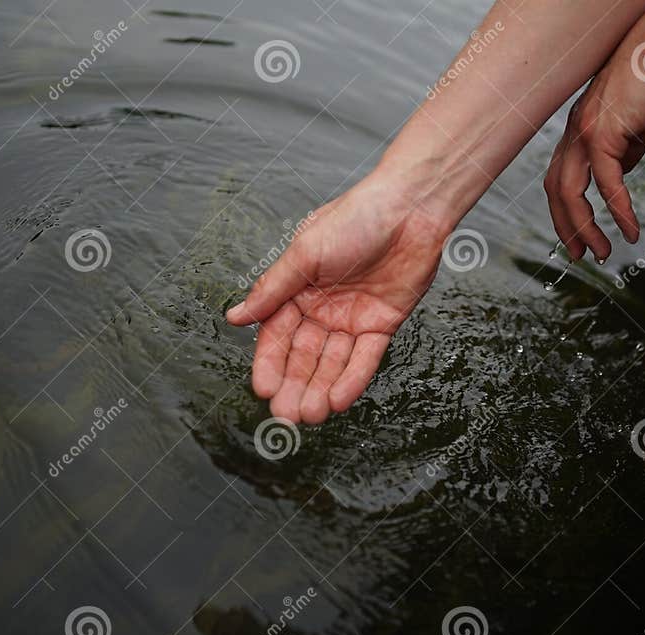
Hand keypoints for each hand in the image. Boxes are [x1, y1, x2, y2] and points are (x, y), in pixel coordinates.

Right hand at [226, 174, 446, 423]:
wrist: (409, 208)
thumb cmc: (355, 218)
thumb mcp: (304, 253)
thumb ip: (272, 289)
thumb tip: (235, 317)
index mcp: (297, 289)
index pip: (277, 334)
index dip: (270, 363)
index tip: (264, 389)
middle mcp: (322, 308)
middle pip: (304, 355)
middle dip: (294, 385)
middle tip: (286, 416)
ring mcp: (352, 318)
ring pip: (332, 363)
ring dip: (320, 389)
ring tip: (310, 416)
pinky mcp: (382, 324)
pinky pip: (365, 358)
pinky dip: (352, 379)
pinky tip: (338, 400)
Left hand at [544, 2, 644, 260]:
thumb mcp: (636, 123)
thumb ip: (624, 148)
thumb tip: (619, 173)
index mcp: (578, 129)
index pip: (558, 178)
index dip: (564, 211)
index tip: (577, 237)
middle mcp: (574, 131)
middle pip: (555, 190)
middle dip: (566, 227)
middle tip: (581, 255)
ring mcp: (585, 130)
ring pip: (571, 192)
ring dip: (586, 227)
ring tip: (604, 252)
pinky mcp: (606, 131)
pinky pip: (606, 183)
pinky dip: (617, 210)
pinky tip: (630, 229)